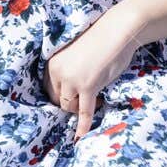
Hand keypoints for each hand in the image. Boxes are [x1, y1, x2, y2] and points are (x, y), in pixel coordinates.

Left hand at [43, 5, 139, 139]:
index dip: (60, 97)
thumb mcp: (75, 55)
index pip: (49, 90)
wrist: (117, 30)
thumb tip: (69, 95)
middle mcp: (57, 72)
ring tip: (93, 104)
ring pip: (68, 107)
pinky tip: (80, 136)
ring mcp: (72, 80)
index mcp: (52, 63)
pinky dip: (82, 125)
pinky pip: (83, 111)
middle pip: (57, 100)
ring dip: (77, 111)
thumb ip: (69, 72)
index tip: (71, 99)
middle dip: (69, 105)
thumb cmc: (100, 40)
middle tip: (84, 102)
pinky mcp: (87, 86)